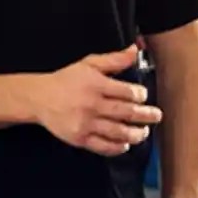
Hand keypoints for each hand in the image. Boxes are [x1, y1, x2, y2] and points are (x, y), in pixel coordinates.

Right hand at [31, 44, 163, 156]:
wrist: (40, 98)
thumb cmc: (66, 79)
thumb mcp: (89, 63)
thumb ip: (114, 59)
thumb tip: (134, 50)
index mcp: (96, 85)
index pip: (126, 92)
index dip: (140, 94)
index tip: (144, 95)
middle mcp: (92, 105)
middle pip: (126, 112)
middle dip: (145, 115)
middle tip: (157, 116)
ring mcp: (86, 123)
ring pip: (118, 132)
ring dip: (136, 133)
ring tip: (145, 132)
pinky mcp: (80, 138)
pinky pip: (103, 146)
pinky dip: (118, 147)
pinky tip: (126, 144)